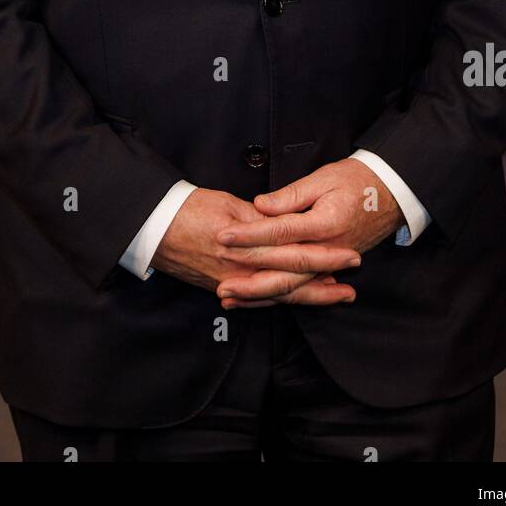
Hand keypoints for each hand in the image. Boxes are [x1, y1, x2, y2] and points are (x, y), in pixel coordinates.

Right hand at [150, 187, 360, 305]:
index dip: (325, 257)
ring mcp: (232, 283)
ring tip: (335, 296)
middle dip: (325, 284)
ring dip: (308, 298)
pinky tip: (294, 300)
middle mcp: (242, 270)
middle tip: (352, 284)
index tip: (349, 256)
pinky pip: (257, 301)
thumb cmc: (188, 208)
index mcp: (248, 244)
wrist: (152, 228)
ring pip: (278, 296)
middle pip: (292, 281)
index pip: (295, 253)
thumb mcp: (228, 203)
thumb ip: (259, 217)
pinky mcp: (222, 288)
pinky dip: (279, 302)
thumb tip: (285, 223)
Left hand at [212, 160, 404, 305]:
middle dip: (250, 281)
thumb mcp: (324, 179)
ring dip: (260, 295)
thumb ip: (291, 196)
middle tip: (222, 285)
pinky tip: (257, 299)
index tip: (224, 236)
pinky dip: (279, 296)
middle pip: (284, 272)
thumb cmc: (357, 181)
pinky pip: (302, 287)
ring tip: (232, 298)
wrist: (391, 194)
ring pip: (292, 286)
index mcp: (324, 224)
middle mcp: (327, 250)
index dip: (250, 235)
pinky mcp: (329, 268)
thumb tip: (260, 206)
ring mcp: (330, 263)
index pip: (280, 232)